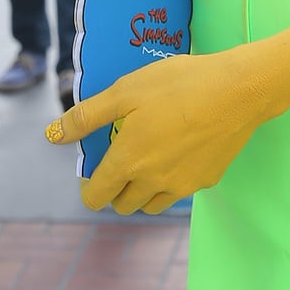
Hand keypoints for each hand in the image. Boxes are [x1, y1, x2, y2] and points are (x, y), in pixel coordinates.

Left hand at [46, 46, 267, 213]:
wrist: (237, 91)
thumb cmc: (177, 84)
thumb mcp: (124, 92)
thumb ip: (86, 116)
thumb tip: (51, 136)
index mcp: (128, 162)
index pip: (96, 197)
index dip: (88, 188)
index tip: (94, 170)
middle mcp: (152, 182)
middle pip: (122, 205)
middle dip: (115, 188)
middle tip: (123, 155)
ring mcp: (182, 186)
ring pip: (150, 204)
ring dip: (142, 190)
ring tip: (149, 155)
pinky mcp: (206, 181)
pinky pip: (178, 192)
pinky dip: (170, 181)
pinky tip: (178, 150)